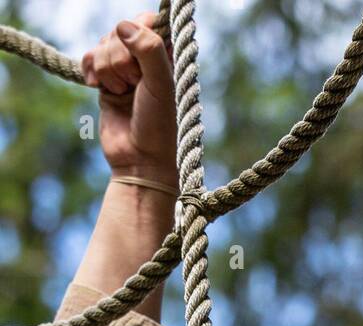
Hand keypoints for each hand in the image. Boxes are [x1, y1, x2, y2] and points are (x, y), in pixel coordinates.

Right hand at [81, 12, 177, 184]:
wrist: (139, 162)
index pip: (147, 20)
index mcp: (166, 54)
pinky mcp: (104, 80)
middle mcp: (144, 58)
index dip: (138, 35)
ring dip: (108, 70)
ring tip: (123, 94)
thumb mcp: (161, 85)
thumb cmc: (158, 126)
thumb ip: (149, 49)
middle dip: (121, 59)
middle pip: (119, 31)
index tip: (142, 63)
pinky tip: (100, 88)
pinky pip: (89, 57)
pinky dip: (91, 71)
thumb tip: (124, 25)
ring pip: (102, 44)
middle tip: (134, 86)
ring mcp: (123, 68)